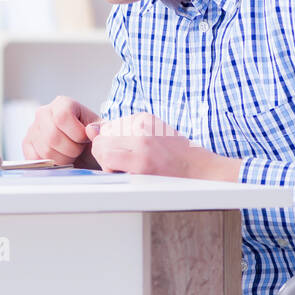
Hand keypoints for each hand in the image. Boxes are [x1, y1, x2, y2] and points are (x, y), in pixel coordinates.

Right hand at [22, 95, 99, 165]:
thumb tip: (91, 130)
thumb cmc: (91, 139)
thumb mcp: (102, 131)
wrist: (83, 151)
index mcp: (62, 103)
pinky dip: (51, 163)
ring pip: (45, 150)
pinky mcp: (26, 144)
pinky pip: (36, 159)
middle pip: (53, 136)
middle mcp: (43, 113)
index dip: (77, 133)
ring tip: (70, 154)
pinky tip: (60, 158)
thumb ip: (101, 129)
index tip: (84, 139)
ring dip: (63, 158)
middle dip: (71, 150)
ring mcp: (32, 129)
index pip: (62, 117)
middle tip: (78, 150)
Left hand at [85, 112, 241, 180]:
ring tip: (126, 168)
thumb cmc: (178, 155)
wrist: (202, 172)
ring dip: (108, 163)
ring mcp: (142, 148)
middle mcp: (141, 129)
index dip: (109, 142)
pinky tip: (130, 175)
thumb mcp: (154, 132)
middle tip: (120, 162)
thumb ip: (123, 130)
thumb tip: (92, 130)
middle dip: (104, 152)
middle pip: (101, 139)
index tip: (123, 150)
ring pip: (102, 151)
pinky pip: (111, 166)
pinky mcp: (142, 167)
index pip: (107, 127)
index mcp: (143, 118)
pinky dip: (114, 172)